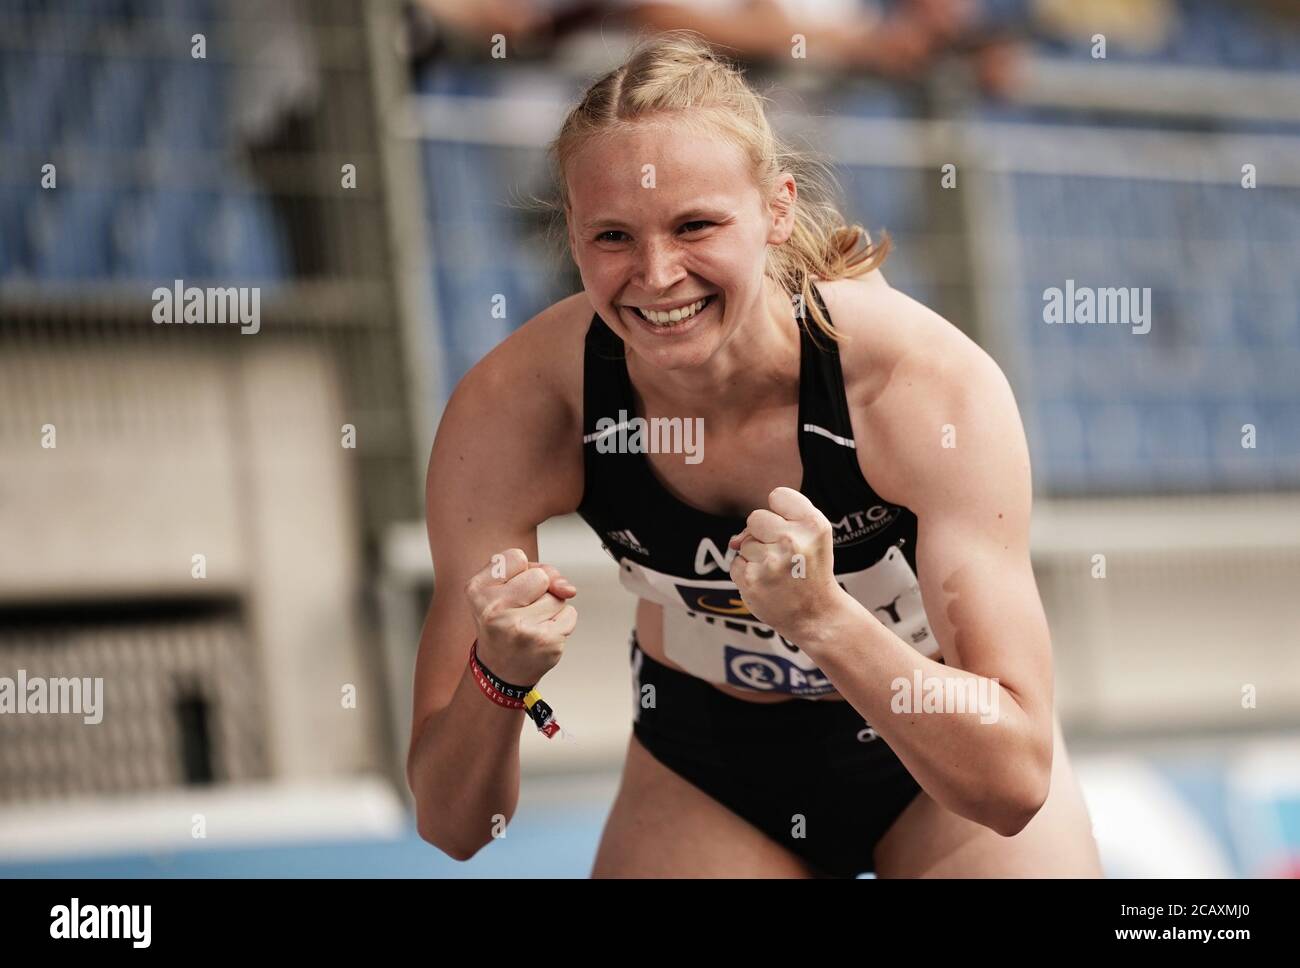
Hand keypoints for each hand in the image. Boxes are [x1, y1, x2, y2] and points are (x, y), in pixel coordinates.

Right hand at [464, 547, 577, 684]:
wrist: (501, 670)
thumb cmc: (503, 624)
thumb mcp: (503, 589)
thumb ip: (536, 572)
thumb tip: (568, 588)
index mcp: (478, 590)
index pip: (517, 557)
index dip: (519, 572)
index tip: (508, 591)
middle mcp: (495, 609)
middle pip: (542, 576)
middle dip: (539, 590)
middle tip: (521, 611)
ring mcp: (521, 628)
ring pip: (558, 597)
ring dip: (551, 608)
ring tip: (530, 624)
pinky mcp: (545, 641)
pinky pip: (570, 614)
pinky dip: (562, 623)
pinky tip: (542, 635)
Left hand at [727, 487, 841, 643]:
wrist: (816, 615)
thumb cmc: (810, 570)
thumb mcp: (813, 536)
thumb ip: (780, 519)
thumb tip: (734, 541)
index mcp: (813, 525)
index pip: (778, 496)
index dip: (780, 514)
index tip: (790, 531)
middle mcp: (793, 541)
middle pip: (755, 517)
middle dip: (762, 535)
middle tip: (783, 556)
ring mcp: (771, 561)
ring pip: (744, 543)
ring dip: (755, 557)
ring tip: (777, 573)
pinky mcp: (752, 580)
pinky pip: (736, 563)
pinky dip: (747, 574)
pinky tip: (767, 584)